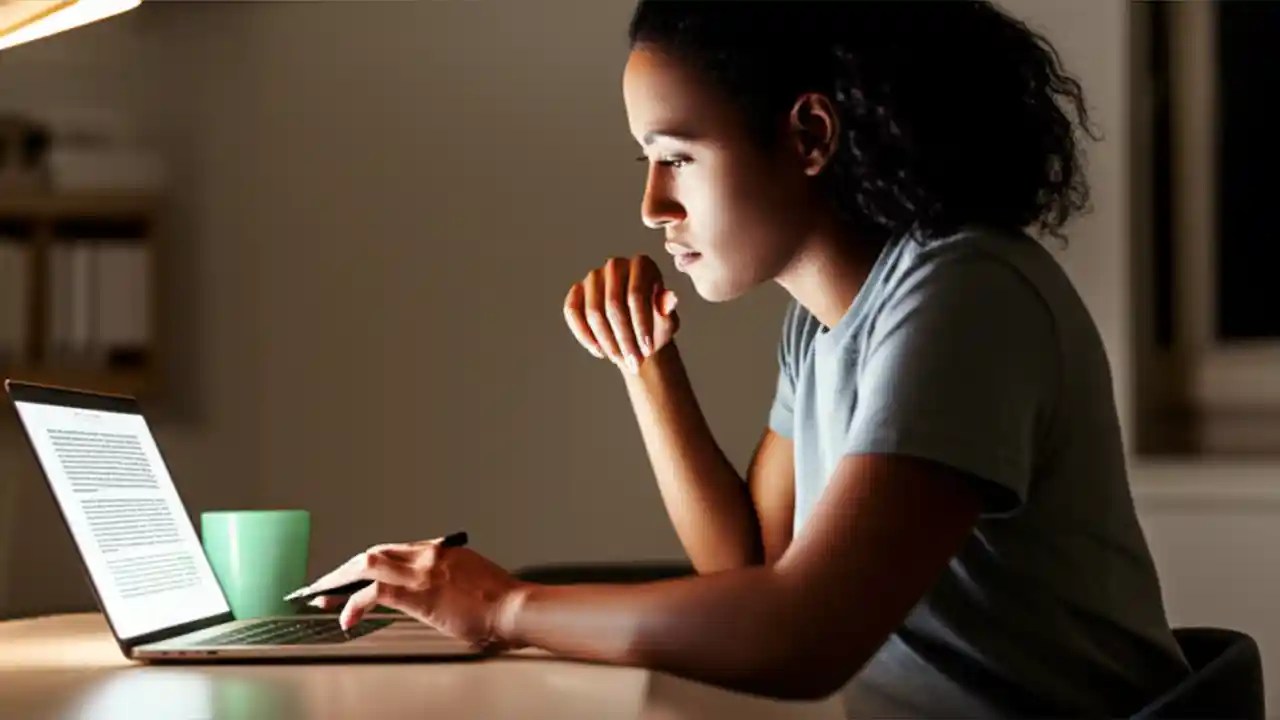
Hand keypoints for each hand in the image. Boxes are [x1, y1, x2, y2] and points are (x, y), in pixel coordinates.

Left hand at [307, 536, 526, 649]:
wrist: (515, 609)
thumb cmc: (502, 604)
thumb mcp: (474, 584)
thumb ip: (451, 582)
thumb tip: (439, 597)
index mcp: (444, 551)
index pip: (395, 551)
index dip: (369, 564)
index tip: (353, 575)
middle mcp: (429, 554)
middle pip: (375, 554)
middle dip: (345, 570)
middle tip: (325, 585)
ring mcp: (421, 571)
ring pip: (366, 566)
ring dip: (340, 581)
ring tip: (322, 596)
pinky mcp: (417, 592)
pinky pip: (373, 593)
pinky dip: (354, 604)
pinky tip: (347, 617)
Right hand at [563, 255, 678, 373]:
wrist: (638, 333)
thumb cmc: (656, 324)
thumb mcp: (667, 322)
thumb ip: (667, 311)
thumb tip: (670, 298)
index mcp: (642, 264)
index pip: (636, 295)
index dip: (641, 325)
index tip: (649, 350)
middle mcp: (615, 265)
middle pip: (613, 304)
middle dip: (624, 338)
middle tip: (635, 362)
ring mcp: (594, 277)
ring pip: (593, 312)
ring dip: (606, 341)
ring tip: (620, 360)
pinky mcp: (577, 291)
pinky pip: (572, 313)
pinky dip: (584, 335)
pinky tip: (600, 352)